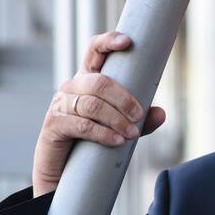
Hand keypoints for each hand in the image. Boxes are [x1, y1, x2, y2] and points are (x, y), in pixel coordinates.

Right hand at [32, 30, 165, 196]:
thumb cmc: (91, 144)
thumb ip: (140, 121)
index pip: (94, 51)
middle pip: (99, 82)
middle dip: (123, 98)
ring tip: (132, 134)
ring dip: (116, 119)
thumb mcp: (119, 129)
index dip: (108, 42)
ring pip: (92, 104)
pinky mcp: (54, 125)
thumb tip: (161, 113)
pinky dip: (102, 133)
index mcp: (87, 80)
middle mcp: (71, 87)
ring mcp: (60, 105)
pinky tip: (117, 141)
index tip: (127, 41)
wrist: (63, 173)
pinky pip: (81, 125)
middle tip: (139, 116)